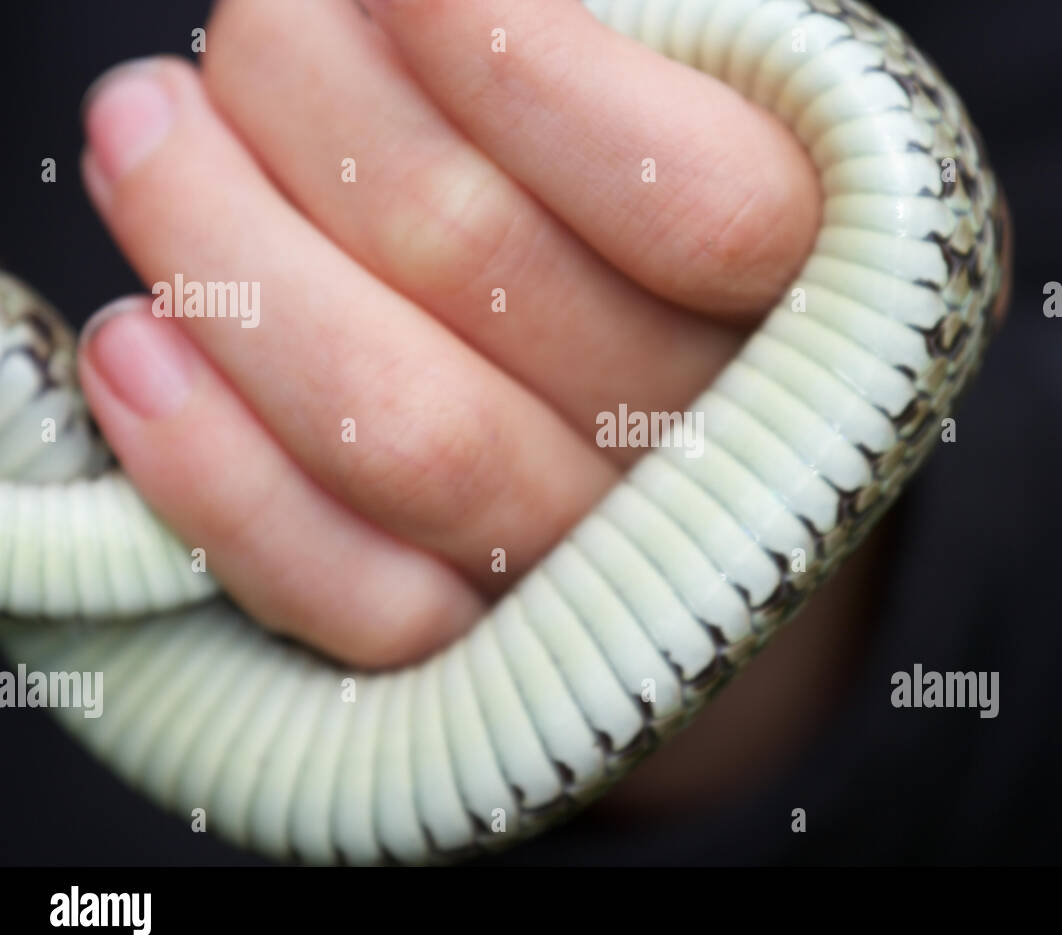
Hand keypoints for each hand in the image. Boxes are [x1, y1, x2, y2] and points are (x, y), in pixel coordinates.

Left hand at [77, 0, 823, 666]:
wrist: (733, 505)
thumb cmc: (697, 273)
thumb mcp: (723, 137)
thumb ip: (619, 72)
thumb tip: (412, 6)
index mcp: (829, 305)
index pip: (695, 201)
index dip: (514, 62)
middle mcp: (718, 449)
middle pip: (486, 268)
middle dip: (314, 103)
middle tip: (252, 20)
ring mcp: (598, 567)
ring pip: (402, 432)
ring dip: (234, 261)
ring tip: (148, 138)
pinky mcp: (486, 652)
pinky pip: (352, 598)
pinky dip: (223, 481)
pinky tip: (141, 356)